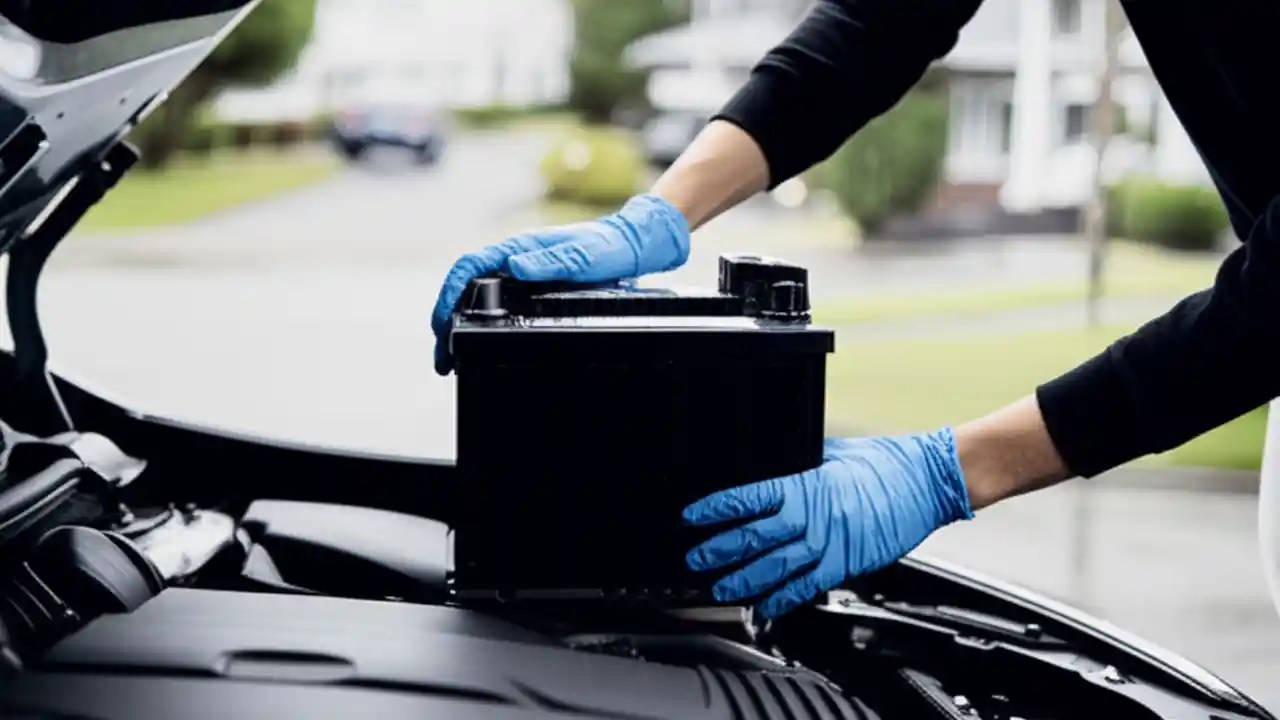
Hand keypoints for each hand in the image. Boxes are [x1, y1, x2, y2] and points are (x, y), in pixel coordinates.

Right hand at [430, 194, 689, 374]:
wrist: (633, 248)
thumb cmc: (609, 248)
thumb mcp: (582, 257)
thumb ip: (550, 262)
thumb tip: (514, 266)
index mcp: (519, 249)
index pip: (469, 267)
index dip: (448, 293)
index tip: (440, 322)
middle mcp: (516, 262)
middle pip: (466, 289)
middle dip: (446, 321)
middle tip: (442, 358)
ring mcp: (523, 277)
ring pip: (479, 302)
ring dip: (460, 328)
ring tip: (452, 362)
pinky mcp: (533, 291)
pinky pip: (499, 308)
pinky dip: (482, 328)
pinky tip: (480, 347)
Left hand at [683, 429, 972, 618]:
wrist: (926, 481)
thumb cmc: (885, 462)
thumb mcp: (832, 452)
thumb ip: (800, 464)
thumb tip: (773, 465)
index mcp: (804, 484)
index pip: (747, 497)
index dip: (715, 509)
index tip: (692, 517)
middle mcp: (811, 516)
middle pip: (753, 537)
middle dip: (718, 551)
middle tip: (694, 560)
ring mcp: (828, 543)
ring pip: (774, 567)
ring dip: (743, 579)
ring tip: (720, 588)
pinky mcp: (846, 563)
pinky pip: (807, 586)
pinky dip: (783, 598)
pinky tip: (765, 605)